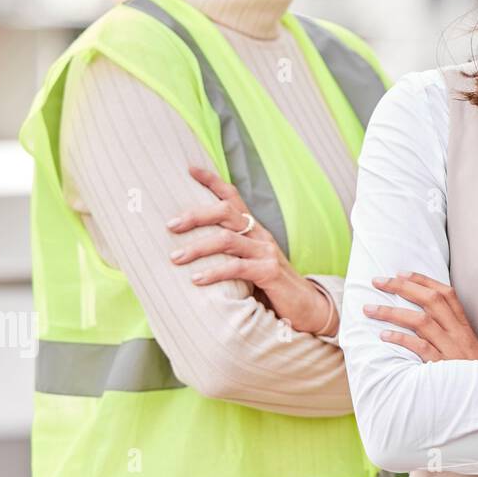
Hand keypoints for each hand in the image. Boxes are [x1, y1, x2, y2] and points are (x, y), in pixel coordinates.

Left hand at [167, 165, 334, 334]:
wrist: (307, 307)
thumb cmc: (271, 286)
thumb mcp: (249, 263)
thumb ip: (230, 254)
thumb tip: (189, 250)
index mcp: (254, 229)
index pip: (233, 197)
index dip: (212, 181)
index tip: (189, 169)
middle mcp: (260, 235)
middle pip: (225, 212)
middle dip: (196, 215)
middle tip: (170, 225)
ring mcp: (266, 252)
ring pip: (227, 239)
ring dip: (198, 247)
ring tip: (175, 258)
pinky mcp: (270, 272)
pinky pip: (237, 267)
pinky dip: (214, 272)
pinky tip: (197, 279)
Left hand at [363, 272, 477, 362]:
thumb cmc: (473, 373)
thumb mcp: (467, 347)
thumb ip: (450, 332)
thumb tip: (423, 319)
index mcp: (464, 326)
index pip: (446, 294)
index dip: (423, 281)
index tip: (401, 273)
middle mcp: (459, 333)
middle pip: (431, 300)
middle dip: (402, 287)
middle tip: (377, 281)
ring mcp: (451, 348)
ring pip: (421, 321)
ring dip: (392, 313)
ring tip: (370, 310)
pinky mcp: (443, 367)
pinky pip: (420, 348)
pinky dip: (401, 339)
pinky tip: (384, 336)